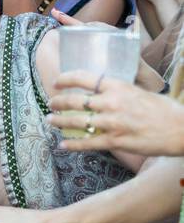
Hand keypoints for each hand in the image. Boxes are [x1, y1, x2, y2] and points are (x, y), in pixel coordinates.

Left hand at [47, 70, 183, 155]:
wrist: (181, 130)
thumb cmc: (164, 110)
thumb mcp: (141, 92)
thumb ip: (120, 91)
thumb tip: (103, 91)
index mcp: (119, 86)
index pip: (84, 78)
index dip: (66, 79)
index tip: (56, 82)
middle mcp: (112, 103)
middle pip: (75, 101)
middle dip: (58, 102)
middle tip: (51, 103)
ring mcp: (112, 123)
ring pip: (76, 122)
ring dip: (59, 121)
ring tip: (50, 121)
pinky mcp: (116, 141)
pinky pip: (88, 143)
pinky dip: (73, 144)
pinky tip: (63, 144)